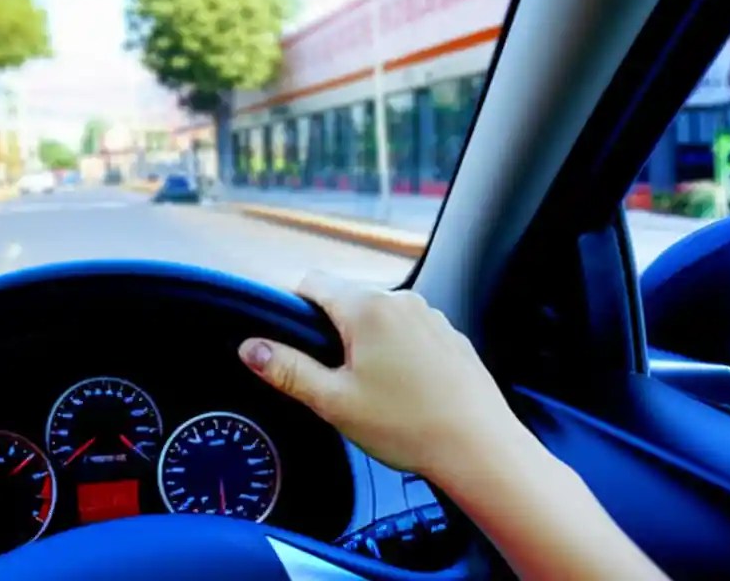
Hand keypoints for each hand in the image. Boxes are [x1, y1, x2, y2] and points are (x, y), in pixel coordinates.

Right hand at [237, 271, 530, 486]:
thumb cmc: (409, 426)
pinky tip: (404, 393)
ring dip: (367, 345)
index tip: (294, 345)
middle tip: (336, 383)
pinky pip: (409, 334)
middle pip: (347, 301)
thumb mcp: (334, 402)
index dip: (294, 309)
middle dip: (333, 335)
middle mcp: (401, 300)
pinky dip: (397, 354)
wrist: (479, 447)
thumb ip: (287, 370)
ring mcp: (430, 316)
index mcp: (367, 307)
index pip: (312, 282)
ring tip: (374, 393)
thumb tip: (250, 347)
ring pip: (379, 319)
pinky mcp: (449, 336)